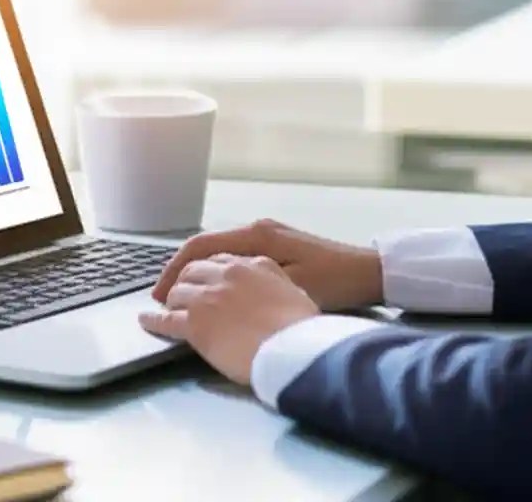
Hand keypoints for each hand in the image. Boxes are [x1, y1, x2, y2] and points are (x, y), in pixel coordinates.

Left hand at [140, 254, 320, 384]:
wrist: (292, 347)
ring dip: (170, 300)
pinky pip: (166, 320)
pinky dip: (153, 320)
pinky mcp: (195, 324)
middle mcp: (226, 275)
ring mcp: (207, 298)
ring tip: (165, 307)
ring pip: (178, 293)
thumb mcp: (295, 288)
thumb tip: (265, 284)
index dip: (207, 270)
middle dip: (184, 281)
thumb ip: (273, 280)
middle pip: (193, 271)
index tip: (203, 277)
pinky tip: (146, 321)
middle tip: (180, 291)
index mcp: (252, 264)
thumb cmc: (301, 326)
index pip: (220, 259)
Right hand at [152, 219, 382, 310]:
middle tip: (161, 300)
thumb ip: (248, 287)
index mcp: (257, 236)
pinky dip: (215, 274)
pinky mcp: (276, 247)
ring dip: (196, 274)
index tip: (159, 296)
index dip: (174, 271)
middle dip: (179, 273)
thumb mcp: (290, 288)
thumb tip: (208, 296)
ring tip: (180, 300)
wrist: (371, 273)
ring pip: (217, 253)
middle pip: (203, 247)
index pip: (199, 246)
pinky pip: (232, 257)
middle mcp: (257, 230)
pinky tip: (212, 294)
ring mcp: (267, 236)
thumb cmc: (335, 282)